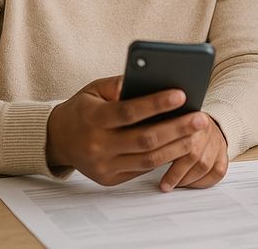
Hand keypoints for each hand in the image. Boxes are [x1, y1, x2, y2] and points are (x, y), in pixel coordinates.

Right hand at [45, 76, 227, 189]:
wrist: (57, 139)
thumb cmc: (83, 109)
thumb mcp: (95, 89)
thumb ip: (120, 83)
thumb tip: (152, 78)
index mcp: (92, 118)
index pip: (129, 112)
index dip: (156, 104)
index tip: (181, 95)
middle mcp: (97, 145)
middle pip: (145, 139)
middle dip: (177, 128)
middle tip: (201, 118)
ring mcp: (103, 165)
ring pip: (148, 159)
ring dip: (177, 146)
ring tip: (197, 133)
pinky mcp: (109, 179)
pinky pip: (143, 169)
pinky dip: (165, 157)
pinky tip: (181, 145)